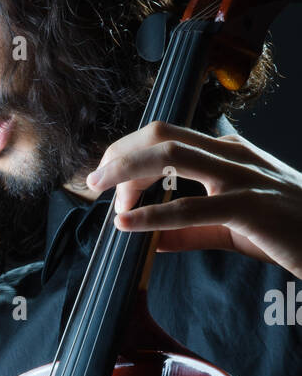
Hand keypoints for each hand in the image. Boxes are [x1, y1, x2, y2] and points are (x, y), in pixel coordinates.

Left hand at [85, 121, 301, 278]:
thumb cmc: (290, 230)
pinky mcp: (249, 209)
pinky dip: (151, 216)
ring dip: (128, 174)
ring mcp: (243, 178)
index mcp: (229, 153)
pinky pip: (191, 207)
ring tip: (104, 197)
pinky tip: (127, 225)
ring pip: (173, 157)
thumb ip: (190, 229)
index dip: (129, 155)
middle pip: (162, 136)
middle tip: (93, 183)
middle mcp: (233, 156)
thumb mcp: (233, 225)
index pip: (167, 136)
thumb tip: (150, 238)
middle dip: (120, 155)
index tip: (109, 184)